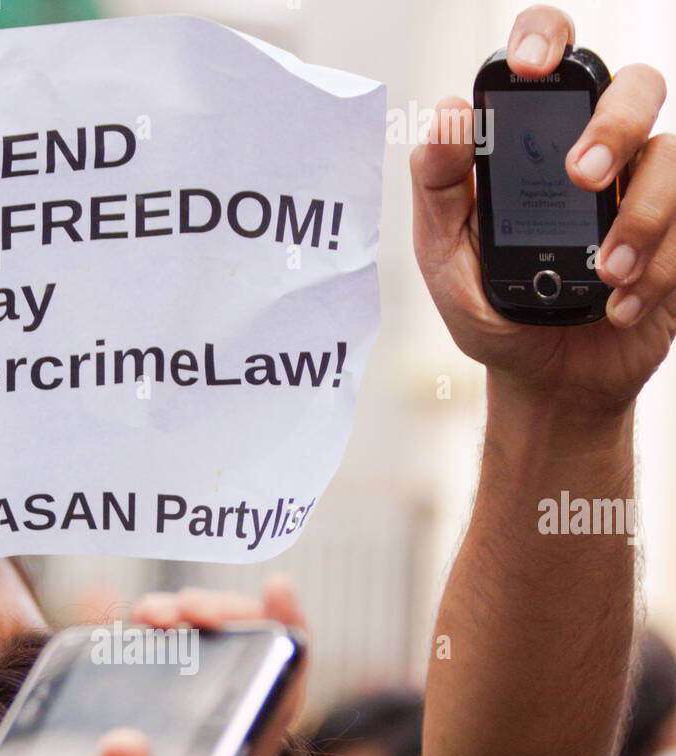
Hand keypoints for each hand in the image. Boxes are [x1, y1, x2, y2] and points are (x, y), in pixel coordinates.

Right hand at [0, 576, 307, 755]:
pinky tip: (112, 616)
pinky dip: (131, 631)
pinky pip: (140, 660)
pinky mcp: (125, 720)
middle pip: (239, 657)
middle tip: (176, 609)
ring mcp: (168, 731)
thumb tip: (126, 742)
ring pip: (192, 652)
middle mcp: (208, 746)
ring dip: (175, 618)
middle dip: (218, 616)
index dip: (288, 633)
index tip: (274, 587)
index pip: (282, 692)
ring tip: (144, 615)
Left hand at [411, 5, 675, 415]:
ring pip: (673, 156)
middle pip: (636, 86)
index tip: (531, 66)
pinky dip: (658, 270)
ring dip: (642, 217)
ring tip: (606, 273)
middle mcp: (602, 150)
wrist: (546, 383)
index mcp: (541, 141)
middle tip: (583, 177)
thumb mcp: (446, 259)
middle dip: (615, 124)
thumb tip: (450, 117)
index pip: (554, 57)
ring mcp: (647, 189)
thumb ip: (438, 190)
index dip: (547, 37)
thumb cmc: (497, 311)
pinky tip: (620, 308)